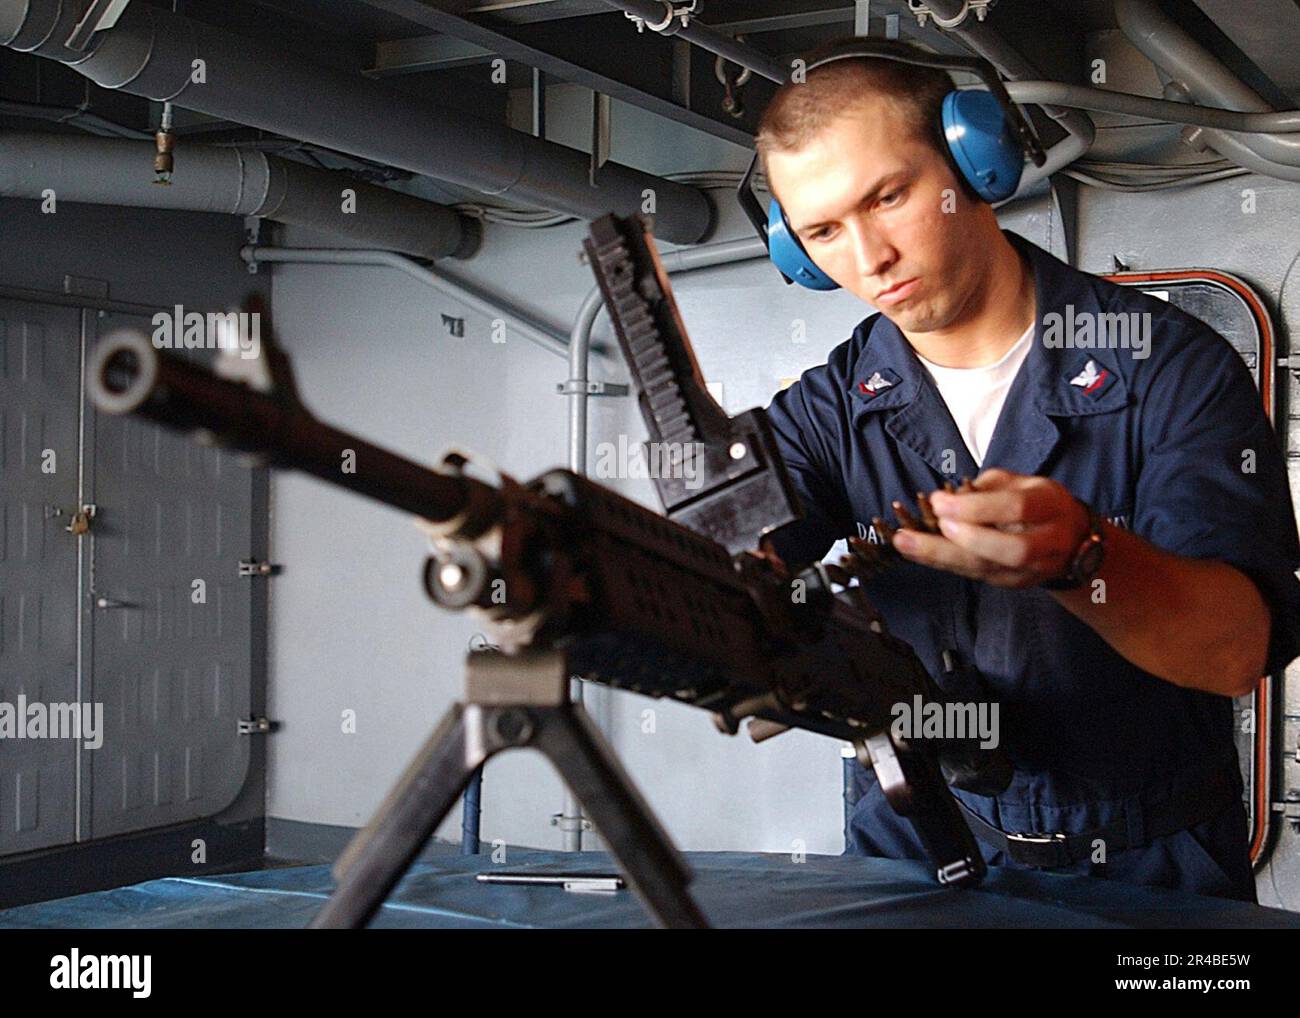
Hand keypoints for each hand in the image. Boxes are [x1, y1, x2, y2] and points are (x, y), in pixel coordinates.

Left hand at [890, 468, 1090, 588]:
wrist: (1073, 542)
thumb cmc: (1039, 503)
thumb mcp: (1023, 481)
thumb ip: (988, 486)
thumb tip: (948, 497)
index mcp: (1052, 506)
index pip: (1017, 508)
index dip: (977, 506)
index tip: (940, 500)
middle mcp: (1048, 542)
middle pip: (1010, 548)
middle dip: (966, 537)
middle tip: (933, 523)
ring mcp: (1032, 569)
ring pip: (988, 569)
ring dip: (942, 556)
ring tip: (905, 542)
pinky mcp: (1013, 584)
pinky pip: (975, 575)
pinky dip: (944, 563)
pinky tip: (917, 552)